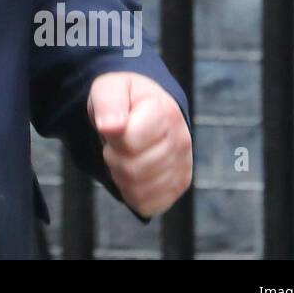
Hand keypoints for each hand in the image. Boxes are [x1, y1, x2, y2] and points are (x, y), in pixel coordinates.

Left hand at [87, 72, 192, 218]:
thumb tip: (110, 126)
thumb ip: (109, 102)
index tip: (114, 124)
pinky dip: (132, 193)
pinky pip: (148, 204)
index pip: (129, 142)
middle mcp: (182, 140)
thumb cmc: (125, 99)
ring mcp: (184, 165)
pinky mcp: (179, 185)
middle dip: (114, 157)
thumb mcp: (110, 88)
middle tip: (117, 142)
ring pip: (139, 190)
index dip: (111, 137)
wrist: (145, 108)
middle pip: (132, 169)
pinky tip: (135, 172)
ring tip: (126, 154)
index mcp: (165, 112)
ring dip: (121, 175)